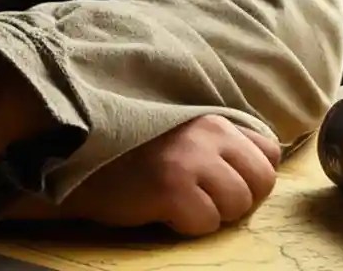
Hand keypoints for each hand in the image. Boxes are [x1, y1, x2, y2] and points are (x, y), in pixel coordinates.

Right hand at [14, 115, 279, 235]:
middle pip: (261, 182)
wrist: (74, 157)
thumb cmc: (129, 149)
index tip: (222, 181)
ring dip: (212, 213)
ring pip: (238, 205)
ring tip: (179, 201)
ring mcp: (191, 159)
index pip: (269, 151)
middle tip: (202, 198)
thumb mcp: (181, 131)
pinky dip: (188, 224)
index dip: (250, 174)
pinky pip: (207, 223)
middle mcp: (207, 133)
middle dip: (238, 198)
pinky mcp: (172, 189)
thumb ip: (218, 140)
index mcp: (212, 118)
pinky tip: (162, 210)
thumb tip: (261, 165)